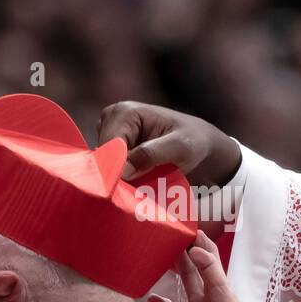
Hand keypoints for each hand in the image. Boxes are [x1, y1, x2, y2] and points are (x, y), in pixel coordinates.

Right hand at [97, 102, 241, 186]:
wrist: (198, 142)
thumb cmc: (192, 141)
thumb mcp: (180, 147)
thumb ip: (151, 155)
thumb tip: (122, 171)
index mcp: (125, 112)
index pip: (108, 147)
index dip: (115, 170)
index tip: (127, 190)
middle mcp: (112, 118)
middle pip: (102, 156)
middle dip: (117, 175)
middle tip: (139, 187)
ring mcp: (110, 131)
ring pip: (103, 164)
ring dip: (118, 178)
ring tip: (141, 182)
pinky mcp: (112, 145)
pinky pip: (108, 167)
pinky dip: (120, 177)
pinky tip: (136, 180)